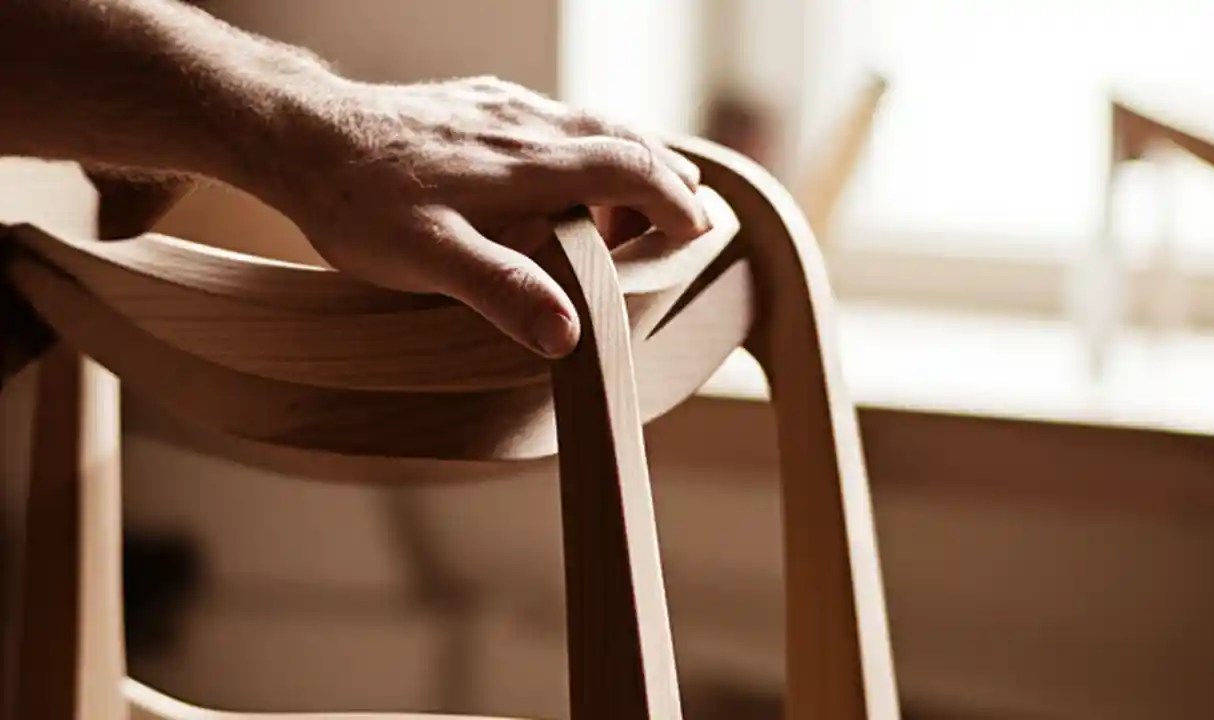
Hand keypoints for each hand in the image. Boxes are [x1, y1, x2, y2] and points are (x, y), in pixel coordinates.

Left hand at [252, 76, 707, 357]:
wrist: (299, 135)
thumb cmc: (360, 201)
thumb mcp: (426, 258)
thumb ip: (502, 290)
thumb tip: (572, 334)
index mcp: (528, 162)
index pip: (630, 168)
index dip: (675, 200)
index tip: (698, 232)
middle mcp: (526, 124)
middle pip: (625, 139)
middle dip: (666, 178)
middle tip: (685, 221)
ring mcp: (501, 108)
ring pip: (592, 124)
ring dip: (628, 161)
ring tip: (634, 208)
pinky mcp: (477, 103)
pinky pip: (555, 118)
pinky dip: (586, 146)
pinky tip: (566, 173)